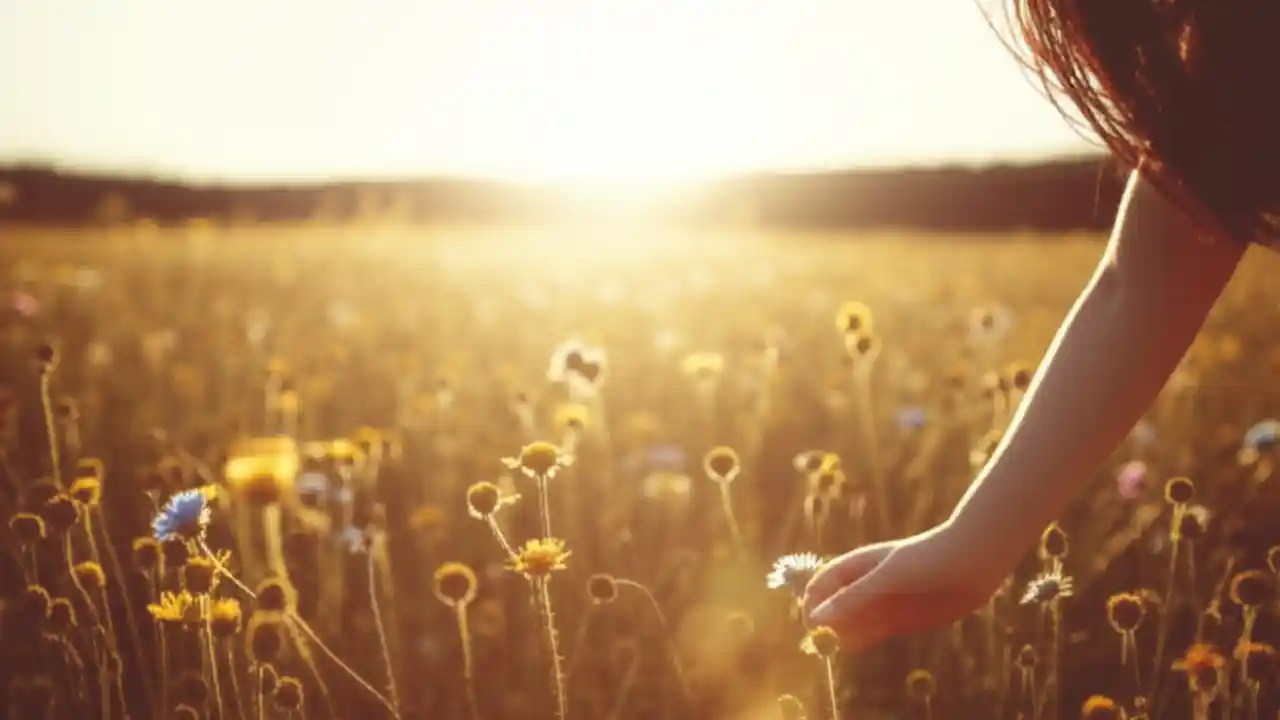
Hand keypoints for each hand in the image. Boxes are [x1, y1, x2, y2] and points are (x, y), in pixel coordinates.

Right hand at [802, 523, 1005, 651]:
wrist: (971, 563)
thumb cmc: (927, 559)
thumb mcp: (887, 578)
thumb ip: (853, 598)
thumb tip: (817, 618)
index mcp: (856, 566)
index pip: (820, 587)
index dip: (811, 604)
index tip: (811, 625)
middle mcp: (864, 585)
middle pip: (832, 608)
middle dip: (823, 625)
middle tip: (820, 644)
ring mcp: (880, 604)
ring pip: (850, 623)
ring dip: (840, 635)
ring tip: (835, 646)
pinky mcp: (897, 620)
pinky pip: (870, 633)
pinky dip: (858, 641)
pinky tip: (853, 646)